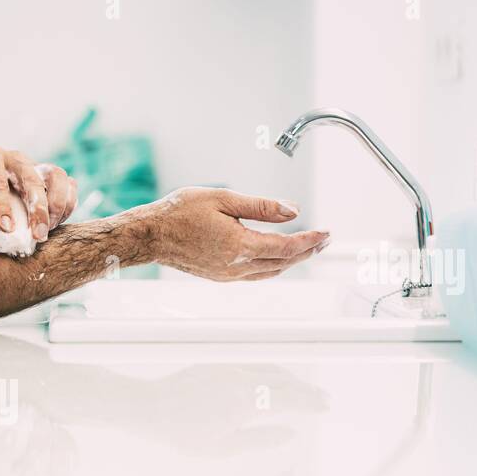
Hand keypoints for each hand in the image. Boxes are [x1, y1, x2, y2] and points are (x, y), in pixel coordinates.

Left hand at [0, 145, 77, 242]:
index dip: (2, 204)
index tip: (6, 227)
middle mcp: (15, 158)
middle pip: (32, 178)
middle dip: (38, 209)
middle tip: (38, 236)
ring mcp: (36, 166)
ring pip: (57, 177)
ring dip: (57, 207)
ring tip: (47, 231)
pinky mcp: (50, 178)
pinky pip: (68, 186)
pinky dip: (68, 206)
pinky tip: (55, 224)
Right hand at [143, 187, 328, 280]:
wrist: (150, 236)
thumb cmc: (180, 213)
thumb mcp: (224, 199)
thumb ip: (261, 206)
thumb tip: (292, 211)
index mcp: (239, 246)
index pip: (286, 247)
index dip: (310, 240)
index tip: (326, 232)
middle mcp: (236, 266)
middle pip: (283, 263)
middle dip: (307, 251)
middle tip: (325, 241)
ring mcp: (227, 275)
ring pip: (270, 272)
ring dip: (292, 262)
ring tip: (308, 249)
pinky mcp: (219, 276)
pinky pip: (255, 275)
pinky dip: (273, 267)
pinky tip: (277, 258)